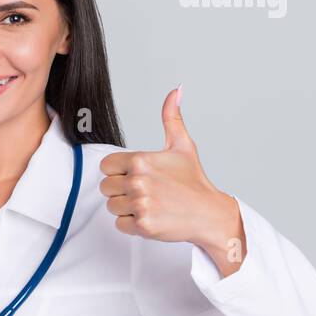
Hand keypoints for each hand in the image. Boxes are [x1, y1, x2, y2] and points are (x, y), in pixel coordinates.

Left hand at [98, 86, 245, 273]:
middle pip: (106, 187)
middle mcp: (138, 181)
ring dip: (127, 207)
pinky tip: (151, 216)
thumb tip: (176, 90)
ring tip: (150, 203)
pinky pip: (120, 224)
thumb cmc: (194, 181)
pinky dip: (132, 224)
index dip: (118, 171)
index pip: (106, 166)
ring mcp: (140, 204)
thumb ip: (172, 118)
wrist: (210, 213)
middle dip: (121, 190)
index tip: (136, 175)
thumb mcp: (183, 146)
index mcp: (141, 160)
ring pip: (112, 206)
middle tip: (146, 191)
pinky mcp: (143, 225)